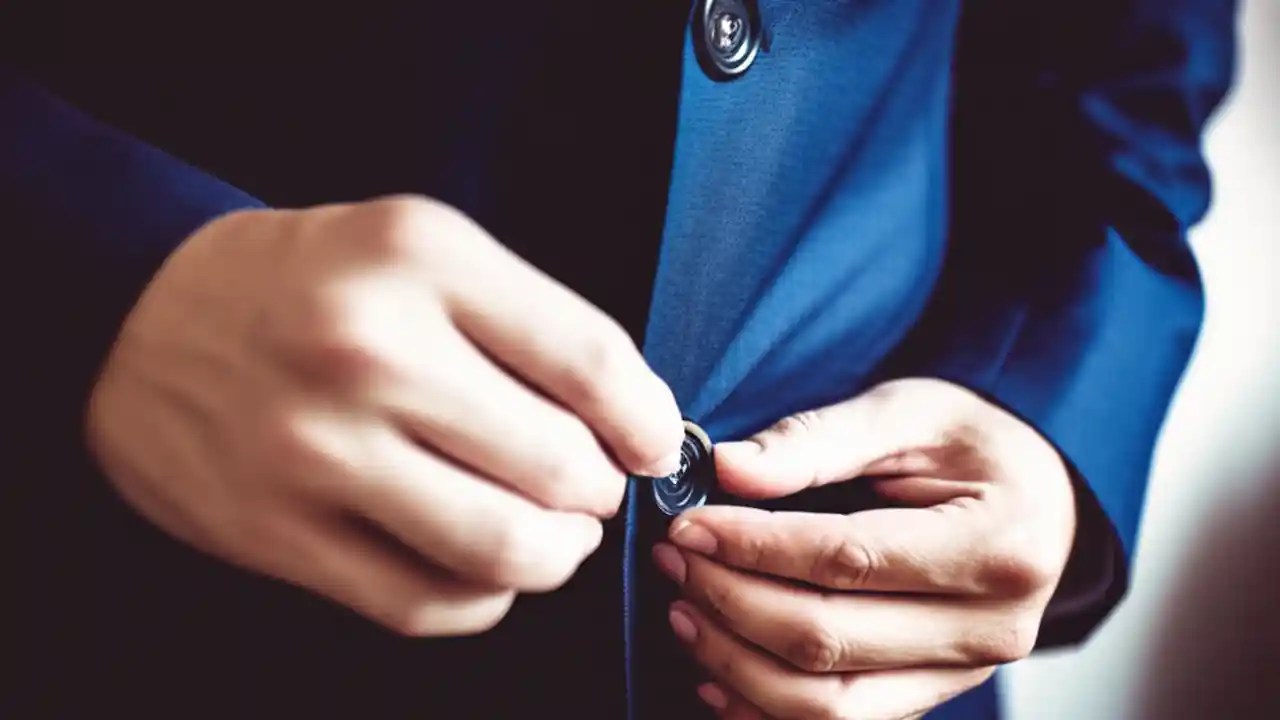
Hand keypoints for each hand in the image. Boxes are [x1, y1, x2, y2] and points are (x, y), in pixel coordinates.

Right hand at [88, 195, 684, 635]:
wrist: (139, 314)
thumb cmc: (311, 284)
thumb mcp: (420, 248)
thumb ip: (529, 322)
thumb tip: (634, 422)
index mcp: (421, 256)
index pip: (591, 359)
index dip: (648, 420)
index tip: (653, 442)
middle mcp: (370, 351)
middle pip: (561, 466)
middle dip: (600, 491)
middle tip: (588, 484)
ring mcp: (316, 450)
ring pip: (506, 549)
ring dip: (556, 554)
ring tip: (550, 530)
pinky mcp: (276, 533)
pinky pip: (430, 604)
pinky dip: (485, 597)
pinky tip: (480, 564)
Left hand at [652, 378, 1076, 719]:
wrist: (1042, 498)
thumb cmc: (973, 444)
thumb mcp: (907, 411)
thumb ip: (816, 439)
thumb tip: (726, 469)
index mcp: (997, 546)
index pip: (848, 559)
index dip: (754, 548)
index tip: (688, 525)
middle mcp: (991, 628)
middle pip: (829, 640)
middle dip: (732, 600)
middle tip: (675, 559)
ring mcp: (963, 675)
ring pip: (827, 705)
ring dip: (736, 664)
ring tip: (683, 611)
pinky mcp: (932, 696)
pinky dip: (766, 710)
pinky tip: (716, 673)